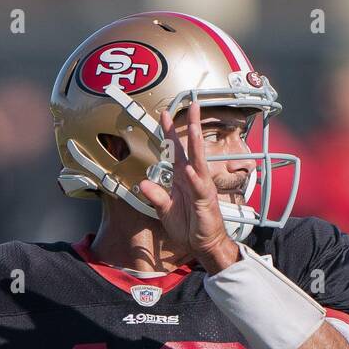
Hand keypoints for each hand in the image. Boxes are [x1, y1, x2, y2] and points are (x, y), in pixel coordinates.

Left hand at [136, 101, 241, 274]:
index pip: (175, 150)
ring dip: (196, 145)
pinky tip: (190, 170)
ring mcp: (201, 187)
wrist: (203, 244)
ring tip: (194, 128)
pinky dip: (195, 179)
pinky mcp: (205, 201)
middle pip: (191, 147)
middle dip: (191, 125)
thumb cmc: (188, 226)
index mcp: (182, 177)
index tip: (164, 112)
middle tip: (192, 104)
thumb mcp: (165, 210)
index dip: (170, 132)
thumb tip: (143, 183)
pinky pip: (199, 188)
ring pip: (199, 162)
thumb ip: (155, 196)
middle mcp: (193, 177)